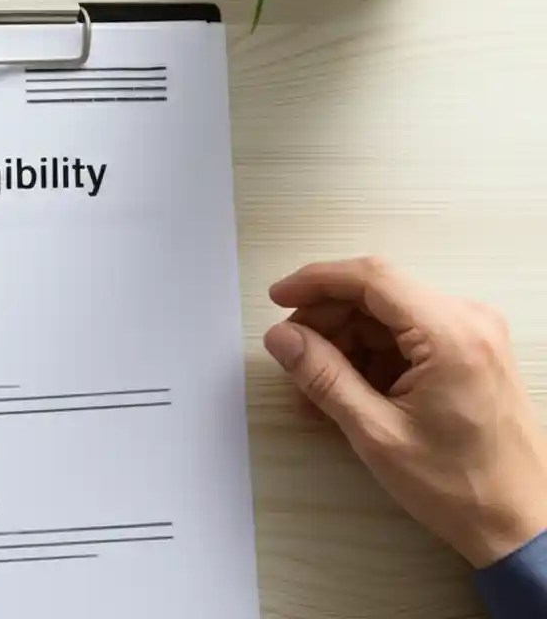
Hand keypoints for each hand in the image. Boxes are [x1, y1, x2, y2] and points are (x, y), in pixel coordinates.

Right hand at [263, 257, 546, 567]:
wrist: (520, 520)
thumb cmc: (460, 486)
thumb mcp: (376, 432)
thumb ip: (323, 377)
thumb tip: (282, 338)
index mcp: (450, 334)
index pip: (371, 278)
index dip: (316, 281)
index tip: (278, 299)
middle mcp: (468, 321)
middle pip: (375, 295)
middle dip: (325, 322)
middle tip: (291, 358)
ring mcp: (472, 335)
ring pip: (386, 316)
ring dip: (343, 344)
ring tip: (314, 392)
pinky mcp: (469, 352)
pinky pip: (405, 337)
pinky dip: (369, 358)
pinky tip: (346, 393)